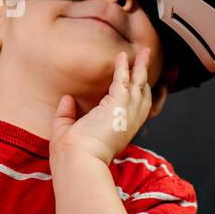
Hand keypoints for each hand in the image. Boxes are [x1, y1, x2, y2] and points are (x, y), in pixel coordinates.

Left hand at [49, 47, 159, 165]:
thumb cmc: (71, 155)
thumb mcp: (66, 131)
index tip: (136, 81)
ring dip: (142, 66)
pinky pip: (124, 80)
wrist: (78, 162)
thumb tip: (67, 98)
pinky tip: (122, 56)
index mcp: (119, 131)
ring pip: (139, 84)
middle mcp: (127, 123)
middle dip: (146, 76)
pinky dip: (124, 67)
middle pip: (143, 94)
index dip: (136, 93)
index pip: (133, 109)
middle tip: (148, 59)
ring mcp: (126, 113)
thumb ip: (66, 114)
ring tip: (146, 51)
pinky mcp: (119, 105)